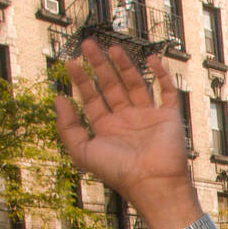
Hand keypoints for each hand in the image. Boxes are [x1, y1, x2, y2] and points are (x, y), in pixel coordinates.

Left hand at [54, 40, 196, 222]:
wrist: (152, 182)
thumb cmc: (118, 172)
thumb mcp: (82, 151)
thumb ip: (66, 127)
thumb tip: (58, 99)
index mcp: (108, 129)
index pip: (92, 99)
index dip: (80, 81)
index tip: (70, 63)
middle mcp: (127, 121)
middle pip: (111, 86)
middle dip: (99, 66)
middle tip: (87, 46)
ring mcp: (148, 117)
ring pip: (135, 84)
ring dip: (124, 65)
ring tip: (112, 47)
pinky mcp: (168, 117)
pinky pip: (167, 92)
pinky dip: (161, 75)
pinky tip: (150, 60)